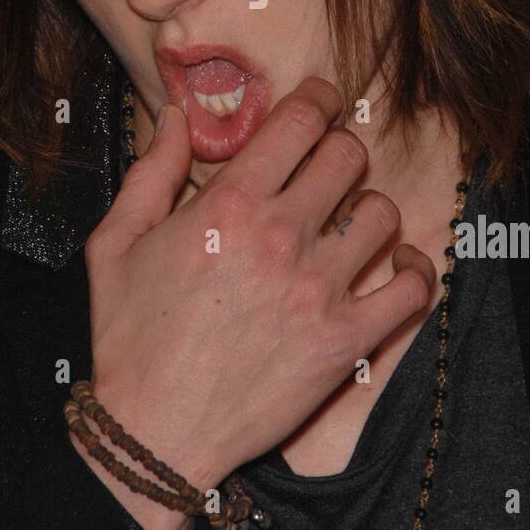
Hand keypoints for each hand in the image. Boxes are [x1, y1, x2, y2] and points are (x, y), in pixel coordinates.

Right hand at [72, 77, 434, 529]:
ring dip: (369, 209)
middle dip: (339, 150)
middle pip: (348, 155)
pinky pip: (412, 287)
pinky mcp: (345, 341)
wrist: (153, 431)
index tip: (319, 102)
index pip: (300, 121)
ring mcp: (319, 291)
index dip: (317, 99)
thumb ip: (150, 172)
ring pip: (383, 213)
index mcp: (228, 206)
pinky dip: (413, 270)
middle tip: (327, 167)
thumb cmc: (128, 337)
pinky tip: (393, 267)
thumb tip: (174, 117)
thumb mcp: (117, 243)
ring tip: (349, 223)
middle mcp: (280, 238)